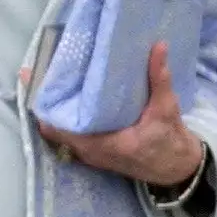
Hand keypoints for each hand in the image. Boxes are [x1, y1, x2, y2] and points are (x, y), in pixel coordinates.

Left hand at [33, 41, 204, 189]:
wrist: (176, 169)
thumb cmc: (170, 144)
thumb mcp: (166, 111)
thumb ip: (159, 80)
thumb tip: (158, 47)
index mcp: (103, 145)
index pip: (61, 128)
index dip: (46, 106)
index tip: (40, 80)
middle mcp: (90, 152)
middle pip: (54, 127)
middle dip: (47, 101)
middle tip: (42, 71)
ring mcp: (90, 153)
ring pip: (59, 131)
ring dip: (54, 108)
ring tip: (50, 78)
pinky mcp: (93, 150)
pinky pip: (69, 133)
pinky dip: (64, 116)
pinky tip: (67, 94)